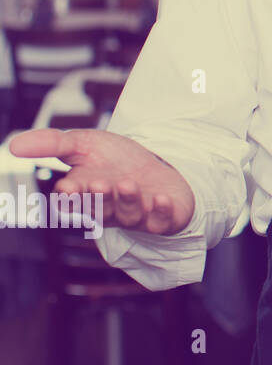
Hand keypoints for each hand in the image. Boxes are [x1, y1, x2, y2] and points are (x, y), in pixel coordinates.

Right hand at [6, 128, 195, 234]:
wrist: (155, 163)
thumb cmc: (114, 158)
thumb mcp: (83, 144)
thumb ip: (52, 144)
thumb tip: (14, 145)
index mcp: (85, 196)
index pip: (73, 202)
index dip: (71, 197)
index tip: (67, 186)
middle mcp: (109, 209)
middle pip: (100, 211)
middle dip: (98, 199)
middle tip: (97, 183)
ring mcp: (137, 215)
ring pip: (128, 216)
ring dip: (127, 201)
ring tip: (126, 184)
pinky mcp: (163, 217)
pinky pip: (163, 221)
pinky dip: (162, 212)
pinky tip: (161, 199)